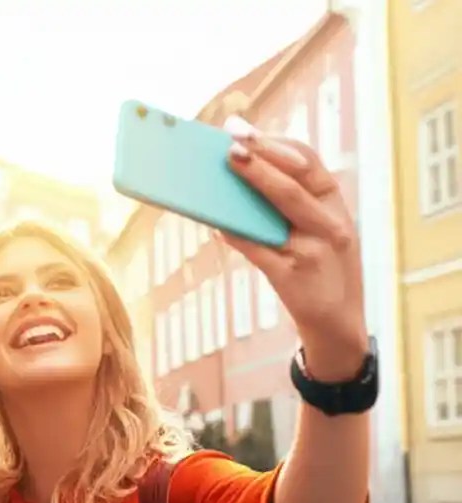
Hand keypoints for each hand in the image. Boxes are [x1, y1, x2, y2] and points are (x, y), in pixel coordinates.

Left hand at [219, 116, 368, 380]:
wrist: (336, 323)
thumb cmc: (316, 266)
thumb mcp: (313, 231)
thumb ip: (285, 206)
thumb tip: (235, 176)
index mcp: (335, 205)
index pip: (309, 162)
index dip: (276, 143)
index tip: (243, 129)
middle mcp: (332, 223)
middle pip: (295, 181)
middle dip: (263, 155)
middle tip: (231, 138)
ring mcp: (316, 249)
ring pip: (283, 206)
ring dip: (256, 180)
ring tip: (229, 161)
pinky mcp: (295, 276)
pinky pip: (260, 247)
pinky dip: (237, 231)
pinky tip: (216, 219)